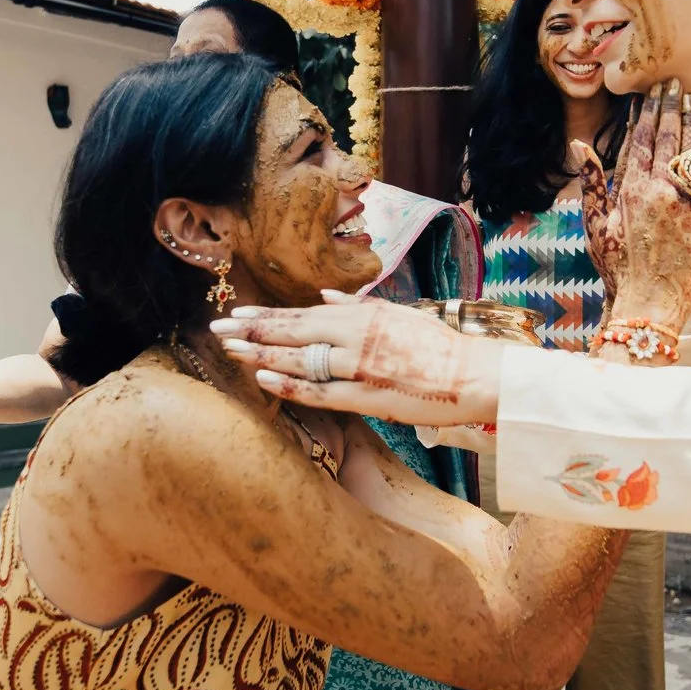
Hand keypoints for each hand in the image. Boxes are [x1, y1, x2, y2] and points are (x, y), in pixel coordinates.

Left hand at [214, 293, 501, 425]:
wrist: (473, 373)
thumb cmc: (435, 346)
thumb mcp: (395, 314)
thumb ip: (357, 305)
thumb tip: (326, 294)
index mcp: (361, 315)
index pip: (302, 312)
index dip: (266, 315)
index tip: (236, 313)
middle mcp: (354, 335)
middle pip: (292, 332)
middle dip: (252, 330)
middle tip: (217, 329)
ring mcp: (358, 366)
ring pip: (299, 360)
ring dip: (261, 355)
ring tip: (231, 352)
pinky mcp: (367, 396)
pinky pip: (320, 392)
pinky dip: (290, 386)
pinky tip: (263, 381)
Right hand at [580, 80, 690, 331]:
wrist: (650, 304)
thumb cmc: (617, 267)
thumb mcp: (595, 226)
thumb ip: (592, 183)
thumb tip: (579, 144)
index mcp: (632, 192)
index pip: (641, 140)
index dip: (648, 111)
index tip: (652, 89)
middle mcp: (662, 192)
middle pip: (669, 138)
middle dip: (672, 106)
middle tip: (676, 82)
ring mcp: (689, 204)